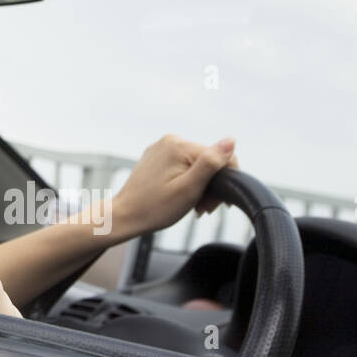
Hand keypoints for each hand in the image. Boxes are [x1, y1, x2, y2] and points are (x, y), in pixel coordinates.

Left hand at [113, 134, 239, 237]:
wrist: (126, 216)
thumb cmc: (156, 207)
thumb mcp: (190, 188)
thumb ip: (211, 163)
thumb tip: (231, 140)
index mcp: (179, 145)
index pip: (221, 156)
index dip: (227, 181)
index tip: (220, 204)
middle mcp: (170, 141)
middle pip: (208, 161)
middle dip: (212, 186)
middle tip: (204, 209)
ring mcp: (162, 148)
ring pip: (197, 165)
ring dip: (201, 186)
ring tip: (195, 206)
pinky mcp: (157, 158)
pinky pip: (183, 166)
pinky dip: (188, 182)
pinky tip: (184, 198)